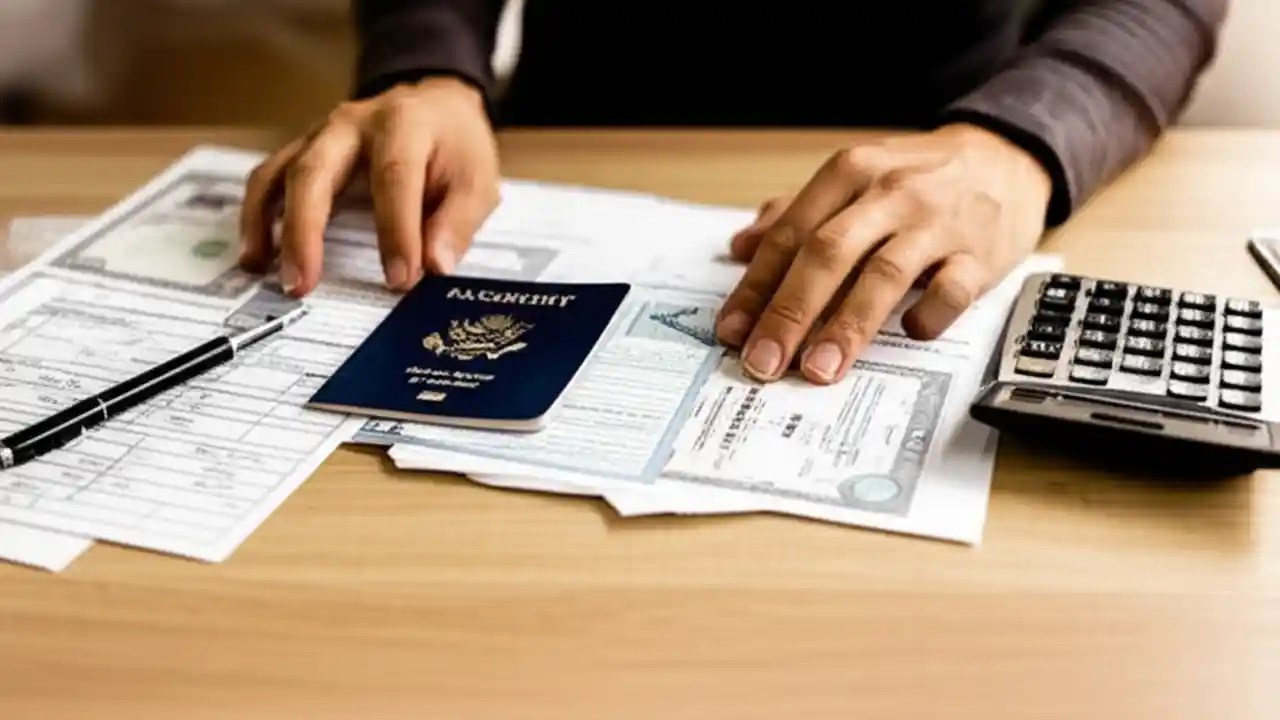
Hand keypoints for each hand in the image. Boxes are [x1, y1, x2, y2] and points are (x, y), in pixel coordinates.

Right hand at [238, 76, 500, 296]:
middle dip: (305, 231)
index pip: (394, 178)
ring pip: (280, 174)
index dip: (395, 231)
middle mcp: (353, 123)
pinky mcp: (304, 150)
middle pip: (314, 171)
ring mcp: (321, 134)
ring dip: (266, 225)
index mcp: (404, 124)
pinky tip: (256, 256)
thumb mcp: (477, 181)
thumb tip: (434, 266)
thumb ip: (457, 223)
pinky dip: (257, 218)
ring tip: (262, 271)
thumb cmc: (455, 147)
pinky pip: (268, 179)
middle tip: (302, 284)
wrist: (436, 105)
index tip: (399, 279)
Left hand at [716, 123, 1052, 384]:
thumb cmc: (919, 177)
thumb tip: (741, 248)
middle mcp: (889, 193)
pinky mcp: (981, 252)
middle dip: (789, 312)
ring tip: (818, 369)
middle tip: (763, 361)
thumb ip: (796, 213)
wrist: (1006, 156)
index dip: (757, 287)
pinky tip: (910, 335)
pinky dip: (929, 314)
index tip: (732, 332)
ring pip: (884, 274)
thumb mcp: (855, 177)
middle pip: (828, 254)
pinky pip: (952, 288)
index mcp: (849, 173)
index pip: (790, 235)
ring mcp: (937, 222)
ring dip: (846, 326)